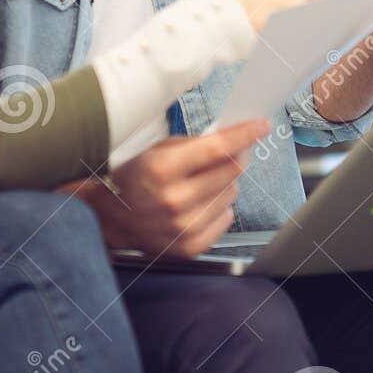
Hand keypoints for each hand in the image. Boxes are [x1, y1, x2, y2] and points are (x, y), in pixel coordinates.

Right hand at [61, 119, 268, 258]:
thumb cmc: (132, 179)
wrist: (110, 220)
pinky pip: (227, 218)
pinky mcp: (190, 246)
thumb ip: (193, 145)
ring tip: (198, 185)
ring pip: (231, 194)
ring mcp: (183, 227)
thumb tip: (232, 139)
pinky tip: (199, 205)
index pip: (216, 149)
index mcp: (161, 170)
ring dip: (223, 185)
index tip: (261, 126)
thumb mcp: (156, 151)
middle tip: (226, 155)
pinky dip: (219, 208)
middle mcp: (174, 200)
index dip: (244, 134)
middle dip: (234, 158)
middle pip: (230, 172)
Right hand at [225, 0, 372, 30]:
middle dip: (333, 12)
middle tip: (334, 23)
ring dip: (318, 26)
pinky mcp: (282, 15)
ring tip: (297, 31)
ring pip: (321, 14)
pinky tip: (293, 39)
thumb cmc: (245, 0)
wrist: (214, 15)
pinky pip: (307, 29)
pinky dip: (306, 36)